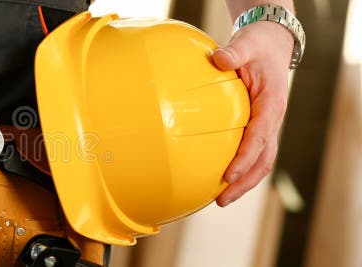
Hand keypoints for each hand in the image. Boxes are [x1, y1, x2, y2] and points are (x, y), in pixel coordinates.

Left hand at [213, 21, 293, 206]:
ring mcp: (267, 125)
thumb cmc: (257, 45)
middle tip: (222, 200)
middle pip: (264, 158)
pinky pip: (252, 153)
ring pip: (261, 161)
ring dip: (244, 182)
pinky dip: (240, 169)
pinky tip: (218, 181)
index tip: (228, 175)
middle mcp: (273, 118)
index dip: (245, 158)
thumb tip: (218, 60)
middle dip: (245, 182)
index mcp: (271, 103)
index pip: (260, 136)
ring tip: (220, 200)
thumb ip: (233, 53)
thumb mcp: (246, 43)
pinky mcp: (258, 126)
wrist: (271, 44)